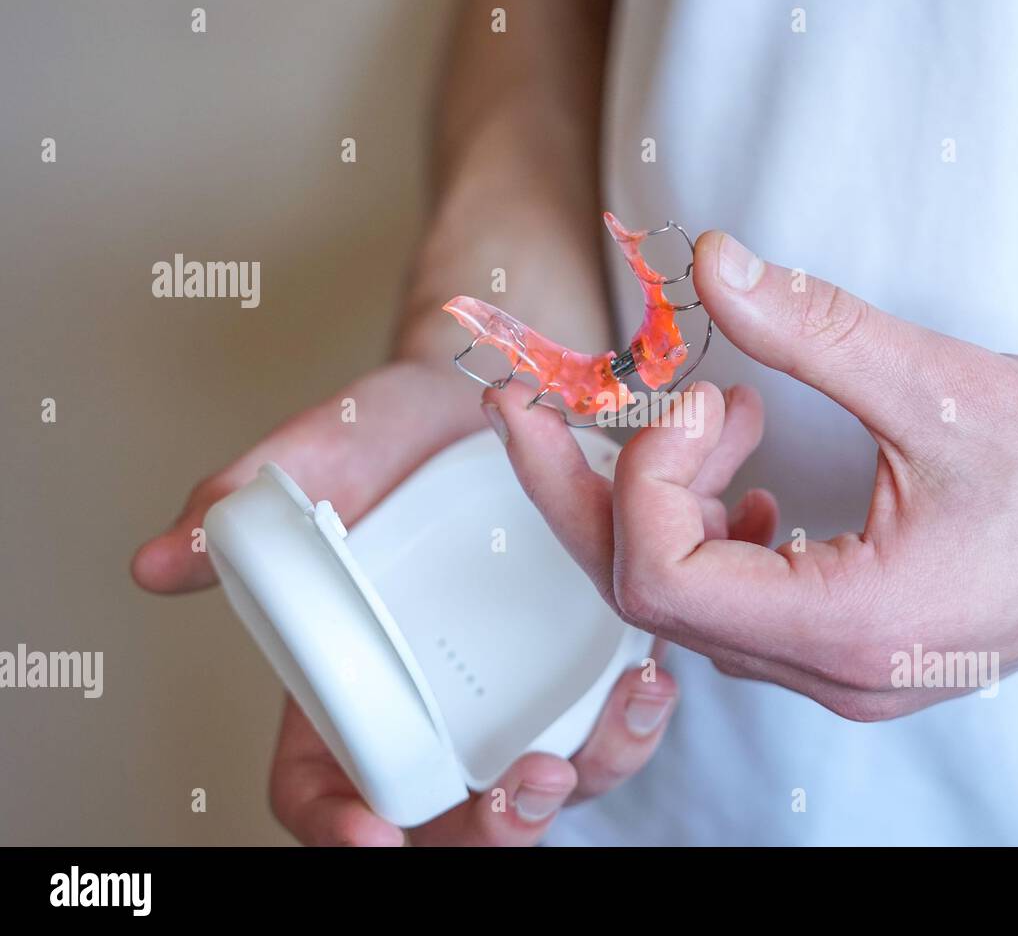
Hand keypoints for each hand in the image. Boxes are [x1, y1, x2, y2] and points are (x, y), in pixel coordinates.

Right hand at [131, 360, 677, 844]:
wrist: (485, 395)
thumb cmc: (389, 432)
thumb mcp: (316, 455)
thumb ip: (244, 504)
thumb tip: (157, 564)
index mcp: (341, 677)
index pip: (319, 782)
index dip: (334, 825)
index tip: (367, 835)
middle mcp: (425, 703)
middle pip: (441, 815)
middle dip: (482, 833)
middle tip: (517, 794)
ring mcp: (504, 692)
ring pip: (535, 786)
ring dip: (575, 782)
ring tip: (594, 735)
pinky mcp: (572, 664)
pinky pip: (603, 725)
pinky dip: (630, 724)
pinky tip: (648, 684)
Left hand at [487, 231, 1017, 721]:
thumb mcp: (944, 387)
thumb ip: (815, 328)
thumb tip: (717, 264)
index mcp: (853, 626)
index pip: (662, 580)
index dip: (642, 476)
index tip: (696, 397)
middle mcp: (839, 671)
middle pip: (650, 600)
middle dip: (589, 493)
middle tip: (542, 410)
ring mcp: (849, 671)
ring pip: (691, 607)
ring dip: (666, 508)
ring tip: (714, 422)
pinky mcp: (863, 647)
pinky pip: (743, 611)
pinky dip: (716, 540)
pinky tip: (749, 487)